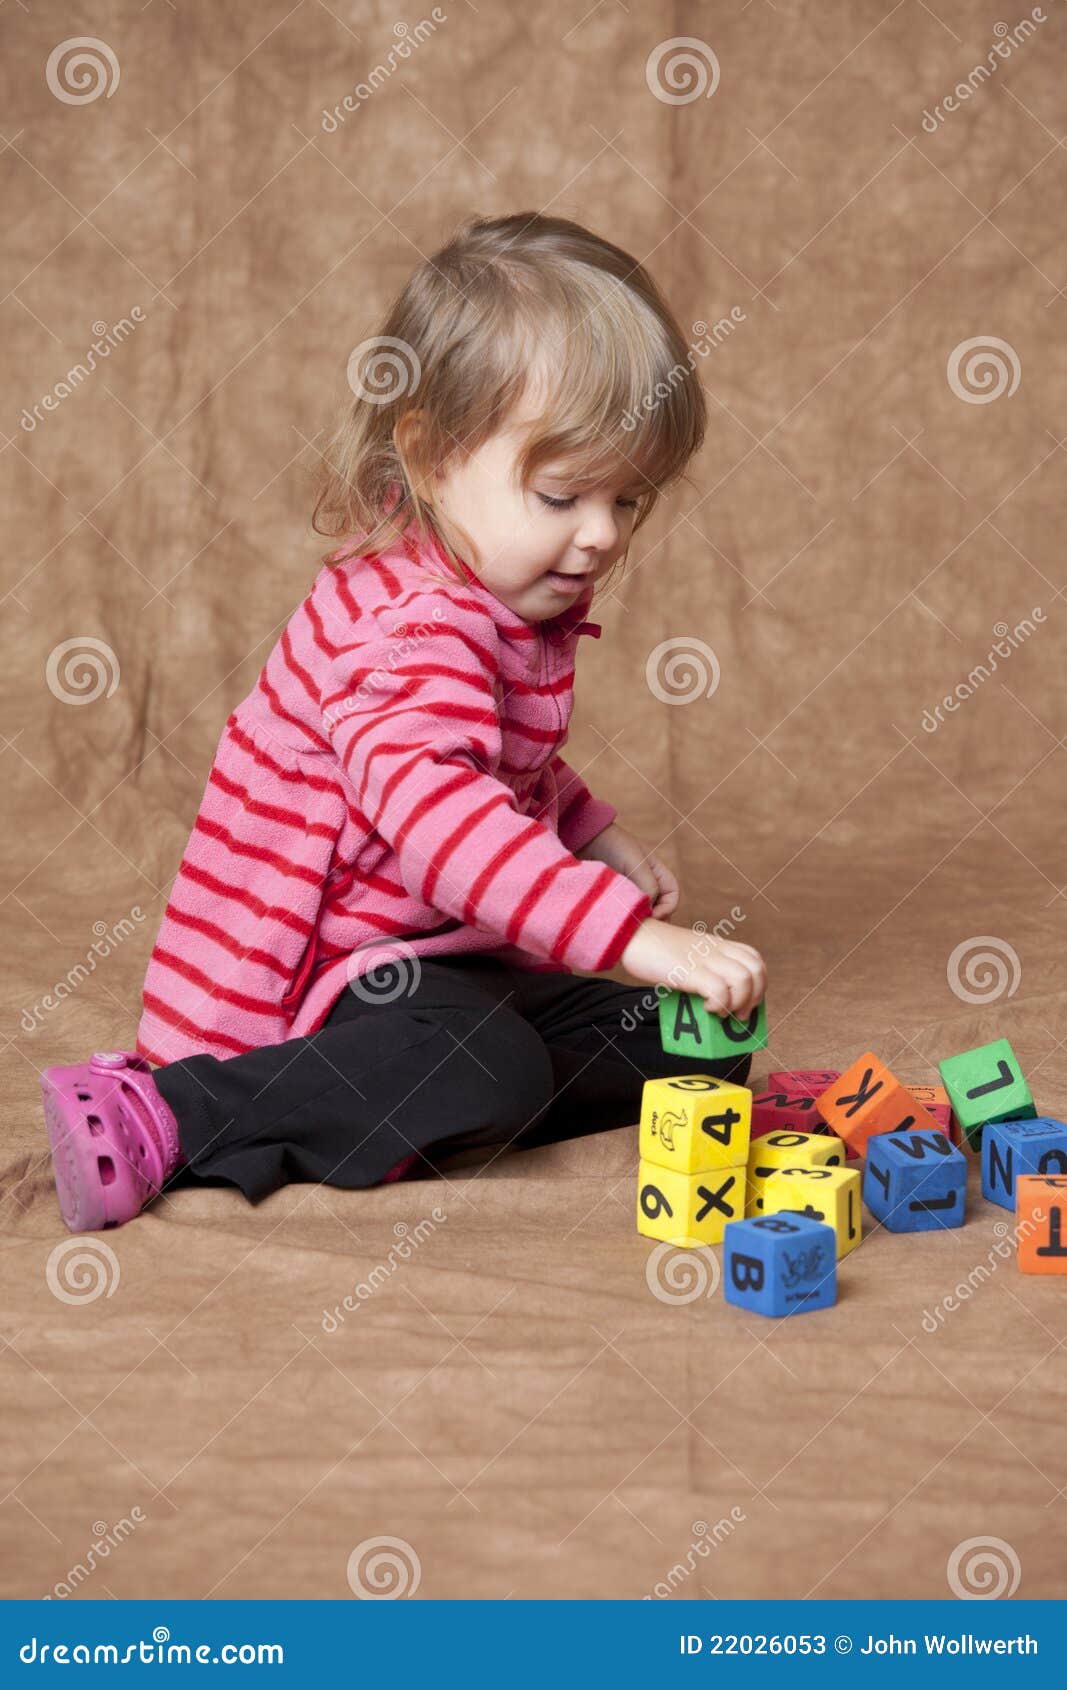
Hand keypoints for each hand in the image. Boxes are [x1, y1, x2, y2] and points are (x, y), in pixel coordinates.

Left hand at [576, 822, 678, 917]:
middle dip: (653, 919)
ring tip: (626, 921)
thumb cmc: (614, 846)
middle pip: (659, 909)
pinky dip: (624, 917)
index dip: (667, 908)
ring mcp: (631, 891)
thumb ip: (649, 885)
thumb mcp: (636, 863)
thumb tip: (650, 910)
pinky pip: (625, 912)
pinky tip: (615, 918)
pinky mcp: (615, 897)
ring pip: (641, 913)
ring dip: (637, 919)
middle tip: (640, 925)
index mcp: (658, 873)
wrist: (587, 839)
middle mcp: (646, 883)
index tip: (652, 915)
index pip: (672, 897)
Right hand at [620, 919, 766, 1019]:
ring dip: (739, 1002)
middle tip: (741, 1013)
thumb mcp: (687, 953)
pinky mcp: (691, 971)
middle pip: (756, 970)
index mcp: (716, 944)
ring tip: (724, 1013)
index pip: (754, 958)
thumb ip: (702, 968)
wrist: (630, 935)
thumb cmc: (654, 951)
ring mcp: (705, 959)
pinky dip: (719, 1004)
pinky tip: (707, 1008)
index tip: (748, 1000)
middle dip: (755, 997)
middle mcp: (716, 950)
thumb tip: (712, 1001)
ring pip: (744, 979)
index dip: (758, 983)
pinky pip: (720, 990)